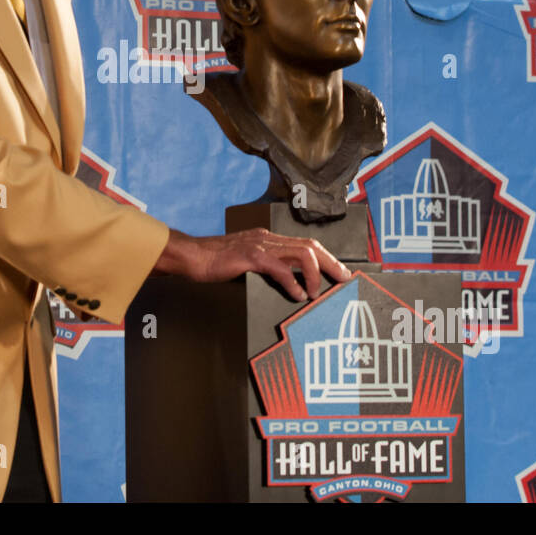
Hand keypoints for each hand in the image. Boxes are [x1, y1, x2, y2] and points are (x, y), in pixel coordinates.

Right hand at [153, 227, 352, 301]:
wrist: (191, 256)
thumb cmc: (214, 262)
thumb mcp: (245, 261)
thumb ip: (265, 266)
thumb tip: (287, 283)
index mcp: (268, 239)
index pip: (306, 244)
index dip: (327, 258)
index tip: (340, 273)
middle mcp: (268, 239)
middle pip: (311, 246)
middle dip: (332, 264)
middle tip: (344, 280)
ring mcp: (260, 246)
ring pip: (302, 254)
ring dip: (315, 274)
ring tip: (316, 293)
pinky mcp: (250, 257)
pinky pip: (280, 268)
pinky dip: (293, 282)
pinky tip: (298, 295)